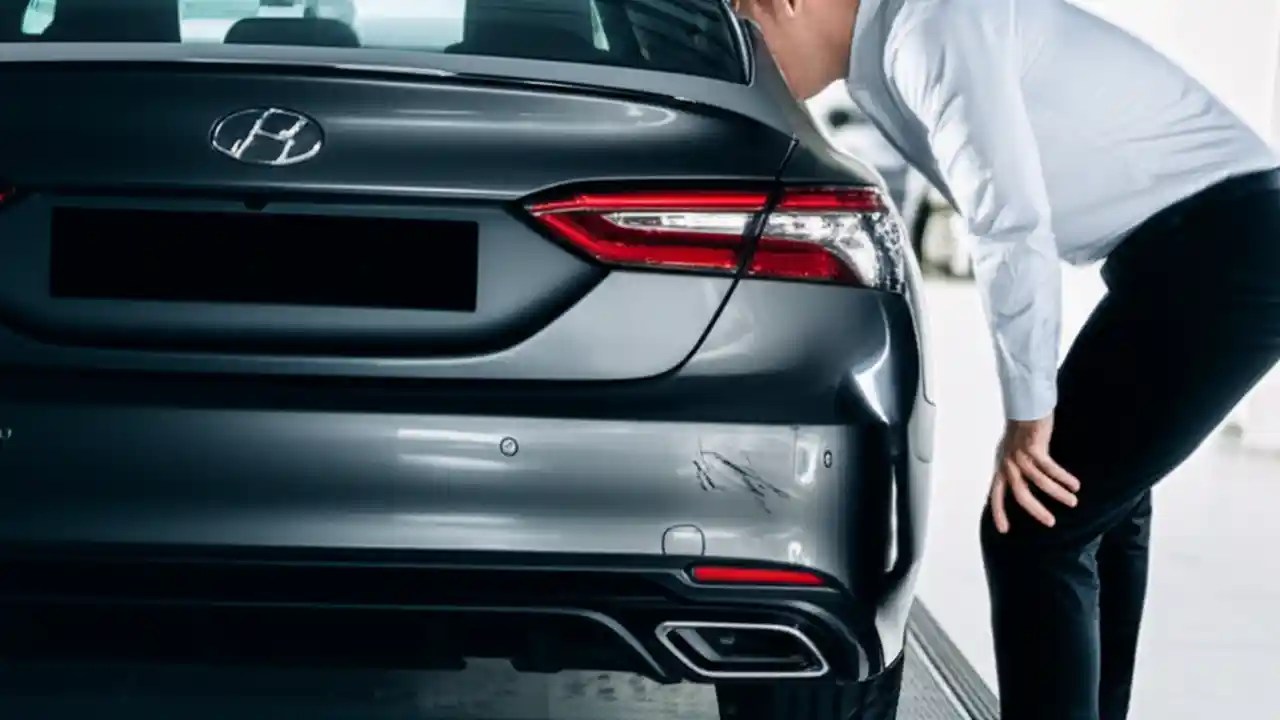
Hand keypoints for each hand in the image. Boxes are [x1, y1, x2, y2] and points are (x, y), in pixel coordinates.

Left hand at [989, 414, 1080, 533]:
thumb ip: (1016, 470)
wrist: (1025, 408)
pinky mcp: (1033, 448)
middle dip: (1035, 510)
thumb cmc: (1021, 432)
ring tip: (1073, 501)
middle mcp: (1008, 464)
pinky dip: (1063, 478)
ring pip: (1039, 481)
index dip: (999, 512)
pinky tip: (1074, 484)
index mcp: (1002, 467)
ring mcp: (1019, 456)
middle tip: (1050, 522)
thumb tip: (1025, 488)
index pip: (996, 494)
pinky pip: (1049, 468)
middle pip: (1020, 493)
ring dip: (1057, 493)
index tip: (1004, 530)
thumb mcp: (1012, 453)